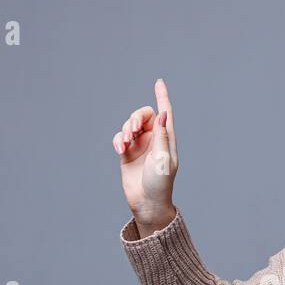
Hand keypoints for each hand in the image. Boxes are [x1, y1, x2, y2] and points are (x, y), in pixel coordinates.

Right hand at [112, 78, 178, 227]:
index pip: (165, 113)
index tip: (159, 82)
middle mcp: (154, 140)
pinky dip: (118, 140)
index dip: (162, 97)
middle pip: (144, 116)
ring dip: (125, 130)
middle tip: (133, 130)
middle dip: (136, 118)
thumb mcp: (163, 159)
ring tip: (125, 143)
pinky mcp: (128, 154)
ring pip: (130, 125)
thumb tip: (163, 115)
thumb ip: (161, 137)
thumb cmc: (160, 183)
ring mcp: (140, 146)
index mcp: (167, 139)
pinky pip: (120, 138)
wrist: (147, 203)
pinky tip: (120, 149)